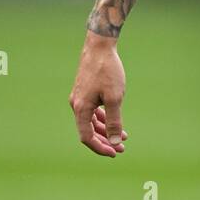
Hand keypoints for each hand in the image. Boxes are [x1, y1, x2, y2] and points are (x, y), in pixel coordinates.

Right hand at [69, 36, 127, 156]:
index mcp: (81, 108)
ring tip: (123, 136)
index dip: (100, 148)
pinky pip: (93, 110)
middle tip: (121, 148)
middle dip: (105, 141)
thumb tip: (116, 142)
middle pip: (88, 131)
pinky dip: (103, 118)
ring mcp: (80, 97)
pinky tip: (115, 120)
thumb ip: (115, 121)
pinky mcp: (85, 91)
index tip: (115, 152)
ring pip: (91, 121)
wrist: (100, 46)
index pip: (87, 137)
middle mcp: (77, 104)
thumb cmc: (108, 71)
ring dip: (106, 130)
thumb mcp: (115, 98)